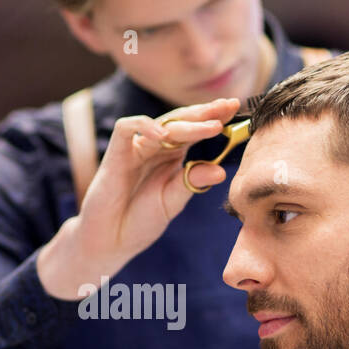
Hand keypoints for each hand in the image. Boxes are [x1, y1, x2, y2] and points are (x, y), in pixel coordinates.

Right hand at [38, 97, 239, 298]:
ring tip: (210, 127)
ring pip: (161, 123)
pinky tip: (163, 136)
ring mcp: (135, 149)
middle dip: (205, 112)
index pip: (195, 130)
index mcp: (173, 157)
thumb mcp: (172, 203)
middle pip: (181, 120)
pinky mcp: (115, 154)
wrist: (111, 242)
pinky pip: (126, 129)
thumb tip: (219, 171)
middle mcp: (156, 148)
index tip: (236, 110)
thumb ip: (191, 184)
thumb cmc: (141, 222)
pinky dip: (144, 127)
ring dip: (186, 123)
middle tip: (228, 107)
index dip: (213, 118)